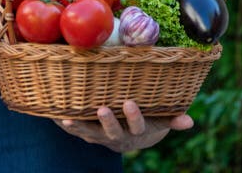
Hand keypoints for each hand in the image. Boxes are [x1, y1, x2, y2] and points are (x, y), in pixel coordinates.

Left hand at [54, 100, 193, 152]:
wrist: (133, 138)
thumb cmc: (149, 120)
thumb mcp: (162, 121)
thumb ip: (173, 120)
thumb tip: (189, 121)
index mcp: (137, 131)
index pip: (137, 126)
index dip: (133, 117)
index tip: (130, 103)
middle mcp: (118, 137)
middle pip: (111, 132)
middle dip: (107, 122)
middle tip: (101, 109)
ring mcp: (102, 137)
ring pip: (89, 133)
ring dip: (78, 126)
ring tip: (66, 119)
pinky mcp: (88, 134)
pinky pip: (75, 131)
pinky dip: (64, 125)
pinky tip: (53, 115)